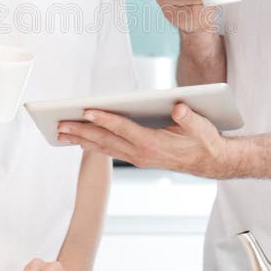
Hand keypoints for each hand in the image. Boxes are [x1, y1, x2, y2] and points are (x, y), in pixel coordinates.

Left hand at [58, 103, 237, 177]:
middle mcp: (141, 153)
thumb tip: (178, 108)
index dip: (105, 119)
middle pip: (106, 140)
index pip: (123, 129)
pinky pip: (110, 150)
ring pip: (104, 148)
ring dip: (81, 140)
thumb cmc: (206, 141)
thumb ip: (190, 118)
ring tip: (61, 132)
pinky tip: (80, 139)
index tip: (86, 110)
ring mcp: (138, 157)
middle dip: (81, 131)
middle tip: (59, 124)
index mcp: (153, 144)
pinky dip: (93, 144)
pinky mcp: (137, 157)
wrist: (211, 162)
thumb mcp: (203, 128)